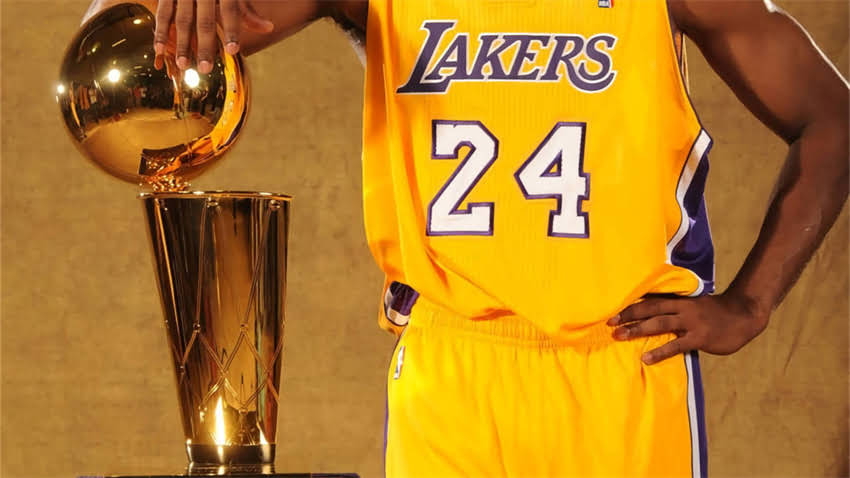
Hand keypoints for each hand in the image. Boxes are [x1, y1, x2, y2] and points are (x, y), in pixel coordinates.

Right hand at [153, 0, 273, 73]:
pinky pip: (163, 13)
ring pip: (182, 19)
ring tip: (183, 66)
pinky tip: (159, 51)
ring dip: (181, 43)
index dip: (232, 31)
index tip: (233, 50)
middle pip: (204, 20)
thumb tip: (269, 28)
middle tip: (205, 70)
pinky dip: (160, 32)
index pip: (230, 11)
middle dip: (204, 45)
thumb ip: (247, 12)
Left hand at [607, 293, 769, 364]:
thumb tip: (653, 317)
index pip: (650, 301)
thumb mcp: (694, 306)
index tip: (613, 311)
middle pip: (650, 309)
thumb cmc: (716, 313)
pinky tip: (646, 359)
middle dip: (628, 316)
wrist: (744, 315)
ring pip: (659, 324)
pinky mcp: (699, 338)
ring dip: (637, 330)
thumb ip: (676, 310)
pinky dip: (659, 352)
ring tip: (620, 336)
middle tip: (609, 323)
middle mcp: (682, 309)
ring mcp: (691, 322)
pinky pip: (675, 345)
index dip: (631, 306)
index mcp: (679, 300)